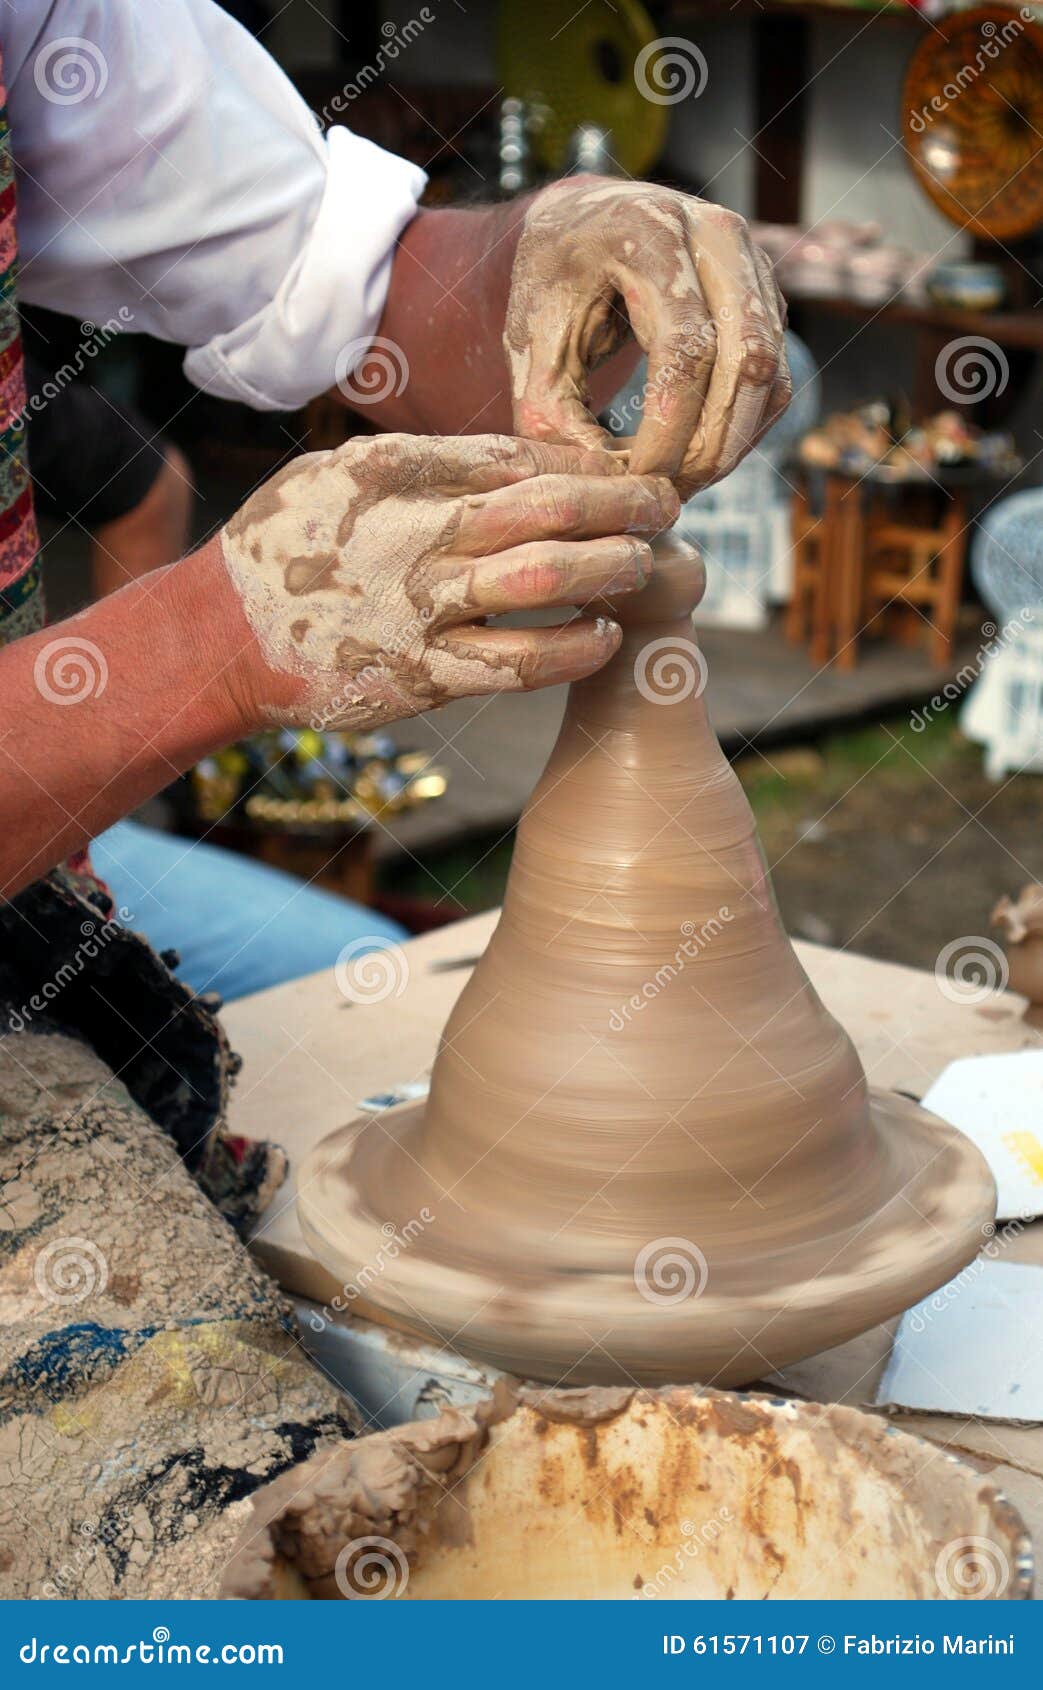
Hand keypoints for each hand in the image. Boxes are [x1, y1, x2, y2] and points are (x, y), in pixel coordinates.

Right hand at [218, 433, 678, 731]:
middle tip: (666, 502)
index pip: (512, 454)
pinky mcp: (423, 675)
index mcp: (391, 472)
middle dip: (621, 502)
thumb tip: (512, 457)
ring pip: (545, 579)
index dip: (580, 460)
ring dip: (611, 568)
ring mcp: (420, 607)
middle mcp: (412, 534)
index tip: (617, 464)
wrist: (219, 638)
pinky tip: (604, 637)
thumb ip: (417, 462)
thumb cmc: (281, 548)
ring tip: (646, 563)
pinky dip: (573, 649)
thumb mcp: (334, 474)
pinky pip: (520, 664)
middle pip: (546, 507)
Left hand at [504, 179, 790, 498]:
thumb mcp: (531, 344)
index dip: (668, 428)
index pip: (685, 348)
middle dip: (709, 445)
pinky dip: (744, 429)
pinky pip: (778, 377)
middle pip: (746, 360)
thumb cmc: (553, 283)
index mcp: (651, 231)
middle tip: (667, 495)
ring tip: (682, 482)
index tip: (637, 480)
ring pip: (772, 373)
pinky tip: (701, 457)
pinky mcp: (768, 295)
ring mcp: (753, 261)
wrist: (584, 225)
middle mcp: (716, 233)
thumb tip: (611, 487)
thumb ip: (553, 415)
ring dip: (731, 443)